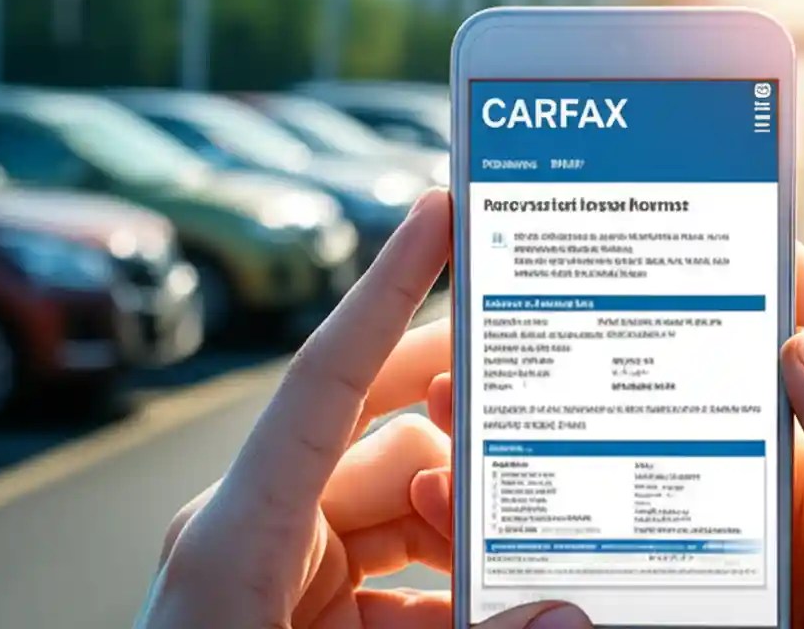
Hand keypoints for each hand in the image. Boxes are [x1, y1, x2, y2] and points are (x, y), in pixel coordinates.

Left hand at [136, 189, 591, 628]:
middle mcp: (259, 532)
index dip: (386, 288)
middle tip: (554, 391)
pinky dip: (455, 585)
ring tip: (548, 539)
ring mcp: (284, 571)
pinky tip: (510, 605)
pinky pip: (398, 572)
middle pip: (385, 443)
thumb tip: (567, 609)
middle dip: (470, 428)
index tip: (440, 214)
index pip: (326, 380)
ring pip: (403, 509)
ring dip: (473, 524)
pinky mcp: (308, 607)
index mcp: (236, 535)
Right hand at [420, 242, 803, 628]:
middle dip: (596, 343)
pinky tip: (467, 509)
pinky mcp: (665, 586)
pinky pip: (588, 543)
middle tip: (521, 307)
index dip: (752, 263)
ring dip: (536, 430)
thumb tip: (797, 344)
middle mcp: (769, 479)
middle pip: (676, 386)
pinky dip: (525, 525)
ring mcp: (713, 535)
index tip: (683, 212)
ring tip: (460, 402)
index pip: (801, 330)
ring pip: (613, 462)